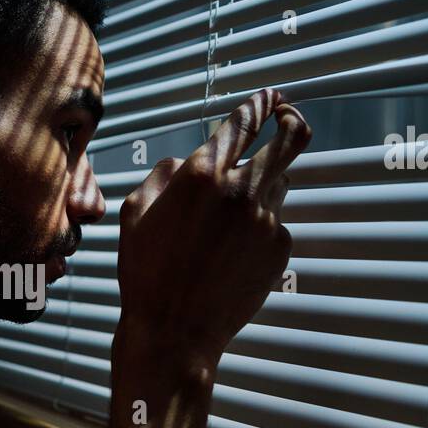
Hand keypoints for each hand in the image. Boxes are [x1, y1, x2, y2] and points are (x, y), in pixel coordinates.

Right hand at [115, 88, 311, 378]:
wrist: (174, 330)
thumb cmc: (147, 271)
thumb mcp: (136, 212)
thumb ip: (165, 175)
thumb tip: (188, 162)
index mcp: (203, 175)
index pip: (243, 123)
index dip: (260, 103)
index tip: (269, 96)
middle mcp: (241, 192)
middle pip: (292, 139)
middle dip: (291, 119)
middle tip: (286, 116)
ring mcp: (267, 221)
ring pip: (277, 185)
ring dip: (260, 186)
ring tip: (228, 217)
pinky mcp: (279, 250)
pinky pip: (274, 224)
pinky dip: (257, 227)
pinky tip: (229, 253)